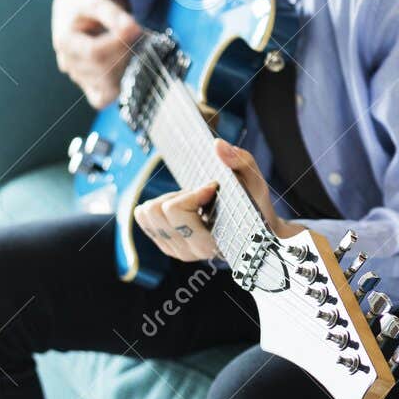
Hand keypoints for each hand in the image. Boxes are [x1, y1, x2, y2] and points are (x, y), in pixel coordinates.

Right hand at [52, 0, 141, 107]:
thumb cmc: (85, 8)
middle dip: (126, 54)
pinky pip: (101, 100)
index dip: (119, 43)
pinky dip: (117, 88)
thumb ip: (112, 13)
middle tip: (136, 37)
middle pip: (103, 71)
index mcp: (65, 42)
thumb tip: (131, 28)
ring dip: (126, 68)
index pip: (95, 52)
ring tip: (129, 49)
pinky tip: (124, 69)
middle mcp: (68, 64)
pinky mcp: (88, 87)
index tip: (135, 28)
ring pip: (108, 87)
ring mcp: (78, 78)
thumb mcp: (95, 2)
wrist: (74, 15)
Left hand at [133, 139, 297, 261]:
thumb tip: (218, 145)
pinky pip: (143, 218)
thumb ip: (241, 161)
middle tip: (201, 197)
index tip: (213, 188)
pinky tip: (183, 208)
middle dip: (179, 196)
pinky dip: (161, 206)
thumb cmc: (255, 207)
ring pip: (146, 213)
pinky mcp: (165, 246)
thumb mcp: (255, 182)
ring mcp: (175, 250)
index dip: (193, 192)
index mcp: (210, 243)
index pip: (175, 210)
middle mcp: (189, 252)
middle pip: (156, 210)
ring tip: (193, 203)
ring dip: (169, 201)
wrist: (255, 232)